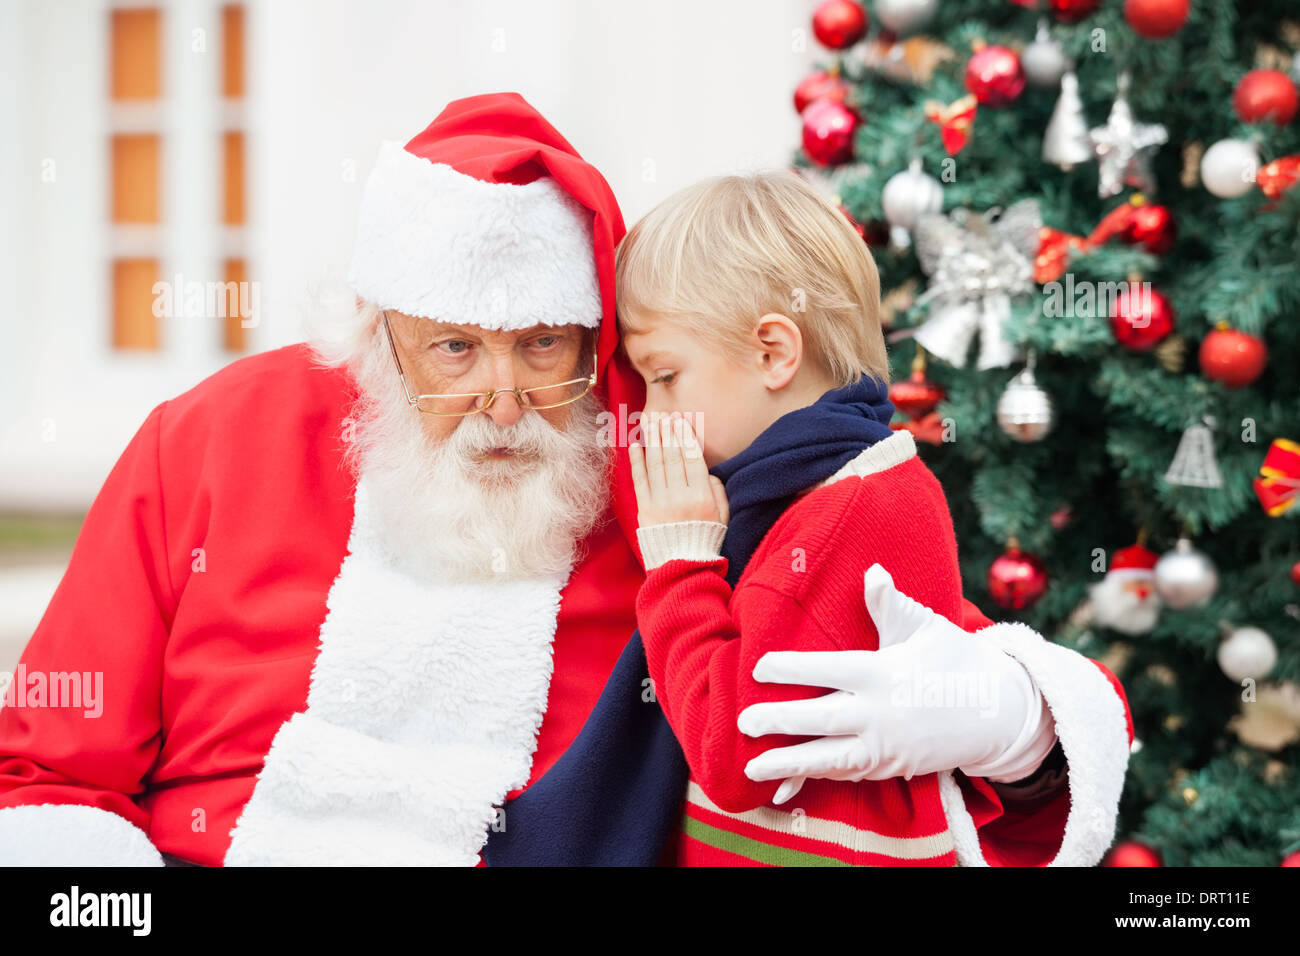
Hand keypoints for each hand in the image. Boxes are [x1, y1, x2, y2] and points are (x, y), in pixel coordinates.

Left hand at [629, 412, 728, 528]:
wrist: (683, 567)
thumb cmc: (705, 539)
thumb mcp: (724, 516)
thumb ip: (718, 491)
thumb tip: (707, 471)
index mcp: (701, 497)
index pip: (692, 459)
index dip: (685, 437)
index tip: (680, 421)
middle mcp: (679, 497)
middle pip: (672, 457)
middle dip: (668, 433)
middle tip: (665, 415)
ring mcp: (660, 503)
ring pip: (655, 464)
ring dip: (652, 440)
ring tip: (651, 423)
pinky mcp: (644, 509)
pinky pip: (639, 480)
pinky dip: (636, 461)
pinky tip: (635, 445)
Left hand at [737, 563, 1046, 804]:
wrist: (999, 711)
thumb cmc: (956, 659)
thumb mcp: (925, 626)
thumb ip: (890, 604)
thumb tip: (872, 572)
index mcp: (885, 672)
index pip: (829, 670)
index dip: (792, 668)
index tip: (759, 666)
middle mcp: (882, 713)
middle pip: (823, 718)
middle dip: (781, 720)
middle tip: (744, 721)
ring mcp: (886, 746)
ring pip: (830, 758)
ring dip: (789, 763)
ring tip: (751, 767)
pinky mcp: (890, 767)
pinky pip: (846, 776)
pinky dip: (814, 781)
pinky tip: (785, 788)